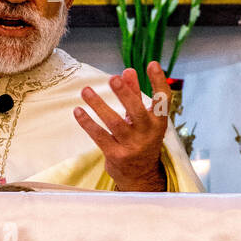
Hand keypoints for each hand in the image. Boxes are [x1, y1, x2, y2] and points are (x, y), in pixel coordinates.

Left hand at [74, 61, 170, 191]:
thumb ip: (135, 95)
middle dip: (125, 94)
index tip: (152, 64)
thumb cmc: (141, 140)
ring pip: (114, 123)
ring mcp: (131, 145)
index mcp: (158, 122)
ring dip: (99, 105)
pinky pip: (99, 136)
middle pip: (136, 111)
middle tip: (113, 78)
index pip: (163, 100)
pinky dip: (88, 123)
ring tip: (86, 90)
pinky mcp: (115, 155)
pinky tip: (78, 111)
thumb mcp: (143, 119)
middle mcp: (147, 134)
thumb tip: (128, 71)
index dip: (159, 82)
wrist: (141, 176)